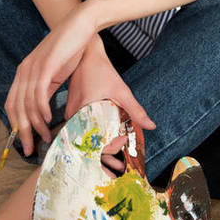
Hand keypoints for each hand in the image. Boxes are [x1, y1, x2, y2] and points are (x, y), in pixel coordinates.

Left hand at [3, 1, 100, 155]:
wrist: (80, 25)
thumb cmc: (70, 49)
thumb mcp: (55, 73)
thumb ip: (46, 90)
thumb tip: (44, 113)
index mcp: (24, 73)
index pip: (12, 105)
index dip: (15, 126)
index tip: (25, 143)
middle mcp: (24, 70)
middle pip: (16, 108)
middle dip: (21, 132)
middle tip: (29, 150)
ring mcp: (34, 66)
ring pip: (27, 103)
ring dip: (35, 124)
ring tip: (44, 137)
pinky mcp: (46, 64)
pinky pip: (39, 91)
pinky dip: (41, 109)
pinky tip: (48, 119)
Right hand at [65, 37, 154, 169]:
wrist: (84, 53)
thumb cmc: (100, 70)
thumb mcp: (120, 90)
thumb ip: (135, 109)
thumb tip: (151, 126)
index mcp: (82, 113)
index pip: (93, 143)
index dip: (109, 151)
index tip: (123, 151)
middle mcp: (72, 117)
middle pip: (86, 145)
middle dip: (103, 157)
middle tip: (118, 166)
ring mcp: (69, 115)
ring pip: (82, 139)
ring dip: (97, 149)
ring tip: (113, 161)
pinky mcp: (70, 112)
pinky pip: (80, 130)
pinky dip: (92, 138)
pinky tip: (105, 142)